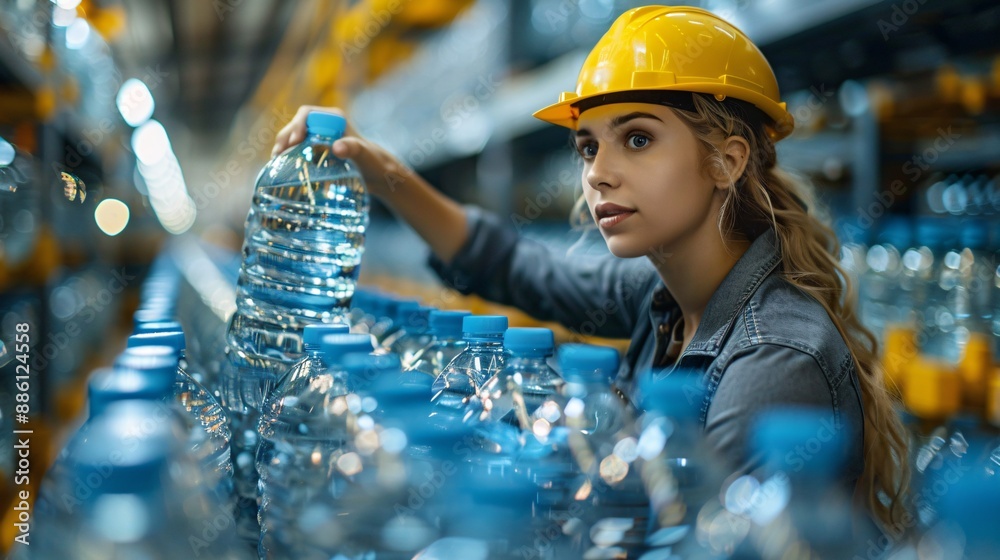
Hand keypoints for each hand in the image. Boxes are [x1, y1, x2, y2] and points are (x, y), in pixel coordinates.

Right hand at [272, 105, 415, 199]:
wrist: (378, 175)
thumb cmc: (374, 162)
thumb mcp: (364, 155)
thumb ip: (354, 148)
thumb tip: (337, 147)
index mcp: (334, 118)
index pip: (307, 114)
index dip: (297, 125)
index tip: (295, 142)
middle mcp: (324, 125)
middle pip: (296, 126)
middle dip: (285, 137)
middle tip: (278, 155)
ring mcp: (319, 138)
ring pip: (294, 138)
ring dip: (283, 147)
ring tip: (276, 161)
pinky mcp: (317, 151)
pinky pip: (298, 150)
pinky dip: (289, 156)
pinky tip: (283, 166)